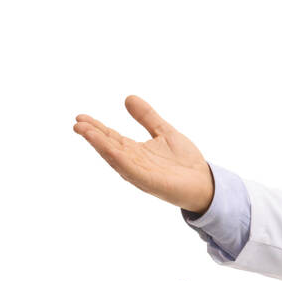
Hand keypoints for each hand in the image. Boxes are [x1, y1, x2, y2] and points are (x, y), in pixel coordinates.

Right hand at [74, 96, 215, 212]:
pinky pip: (130, 169)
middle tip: (77, 123)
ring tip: (84, 132)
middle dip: (92, 135)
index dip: (96, 128)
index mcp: (135, 151)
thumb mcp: (164, 131)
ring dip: (99, 145)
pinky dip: (118, 159)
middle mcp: (133, 162)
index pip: (111, 137)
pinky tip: (108, 149)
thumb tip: (128, 97)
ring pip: (115, 157)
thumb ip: (147, 117)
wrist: (204, 182)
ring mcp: (140, 172)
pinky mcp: (150, 181)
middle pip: (108, 146)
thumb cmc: (184, 161)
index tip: (80, 117)